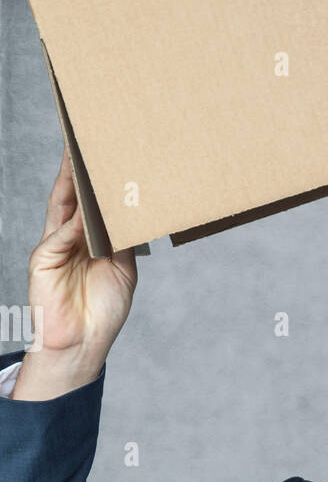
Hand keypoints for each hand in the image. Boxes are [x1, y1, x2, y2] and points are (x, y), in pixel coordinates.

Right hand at [13, 146, 136, 398]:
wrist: (83, 343)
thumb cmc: (104, 310)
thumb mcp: (123, 268)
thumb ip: (121, 239)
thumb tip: (128, 210)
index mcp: (90, 239)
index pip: (92, 201)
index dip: (97, 179)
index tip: (108, 153)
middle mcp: (70, 236)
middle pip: (74, 194)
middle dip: (80, 167)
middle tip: (90, 138)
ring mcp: (55, 245)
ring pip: (63, 204)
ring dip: (72, 180)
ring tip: (83, 154)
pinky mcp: (44, 257)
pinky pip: (61, 232)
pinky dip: (75, 219)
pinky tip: (86, 205)